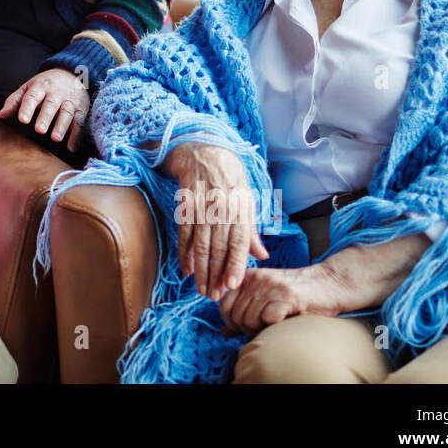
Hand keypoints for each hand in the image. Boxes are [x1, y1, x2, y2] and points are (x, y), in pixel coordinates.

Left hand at [0, 68, 90, 153]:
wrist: (72, 73)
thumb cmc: (45, 85)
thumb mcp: (29, 88)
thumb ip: (15, 101)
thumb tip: (2, 115)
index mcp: (40, 86)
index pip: (33, 96)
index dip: (27, 108)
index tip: (23, 120)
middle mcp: (56, 92)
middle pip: (51, 104)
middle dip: (46, 117)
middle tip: (39, 130)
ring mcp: (70, 100)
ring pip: (67, 112)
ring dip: (61, 126)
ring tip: (55, 138)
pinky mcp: (81, 108)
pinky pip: (80, 121)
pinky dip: (77, 135)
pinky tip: (71, 147)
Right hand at [164, 142, 268, 300]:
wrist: (205, 151)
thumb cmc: (231, 179)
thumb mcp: (247, 200)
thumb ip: (251, 230)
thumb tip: (262, 255)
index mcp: (240, 208)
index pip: (239, 241)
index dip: (235, 263)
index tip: (232, 285)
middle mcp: (221, 209)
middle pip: (218, 247)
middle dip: (216, 274)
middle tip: (214, 296)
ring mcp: (202, 207)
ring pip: (201, 244)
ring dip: (200, 269)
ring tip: (201, 289)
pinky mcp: (186, 205)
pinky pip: (184, 233)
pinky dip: (184, 252)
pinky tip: (187, 269)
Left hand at [218, 264, 341, 336]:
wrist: (330, 283)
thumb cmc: (297, 295)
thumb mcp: (266, 298)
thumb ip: (244, 310)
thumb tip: (225, 331)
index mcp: (248, 277)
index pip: (224, 304)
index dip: (231, 322)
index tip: (244, 327)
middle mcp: (257, 279)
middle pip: (236, 315)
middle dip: (247, 329)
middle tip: (264, 328)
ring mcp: (271, 287)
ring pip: (250, 319)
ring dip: (262, 329)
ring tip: (275, 324)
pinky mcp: (287, 296)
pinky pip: (269, 319)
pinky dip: (275, 326)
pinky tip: (285, 320)